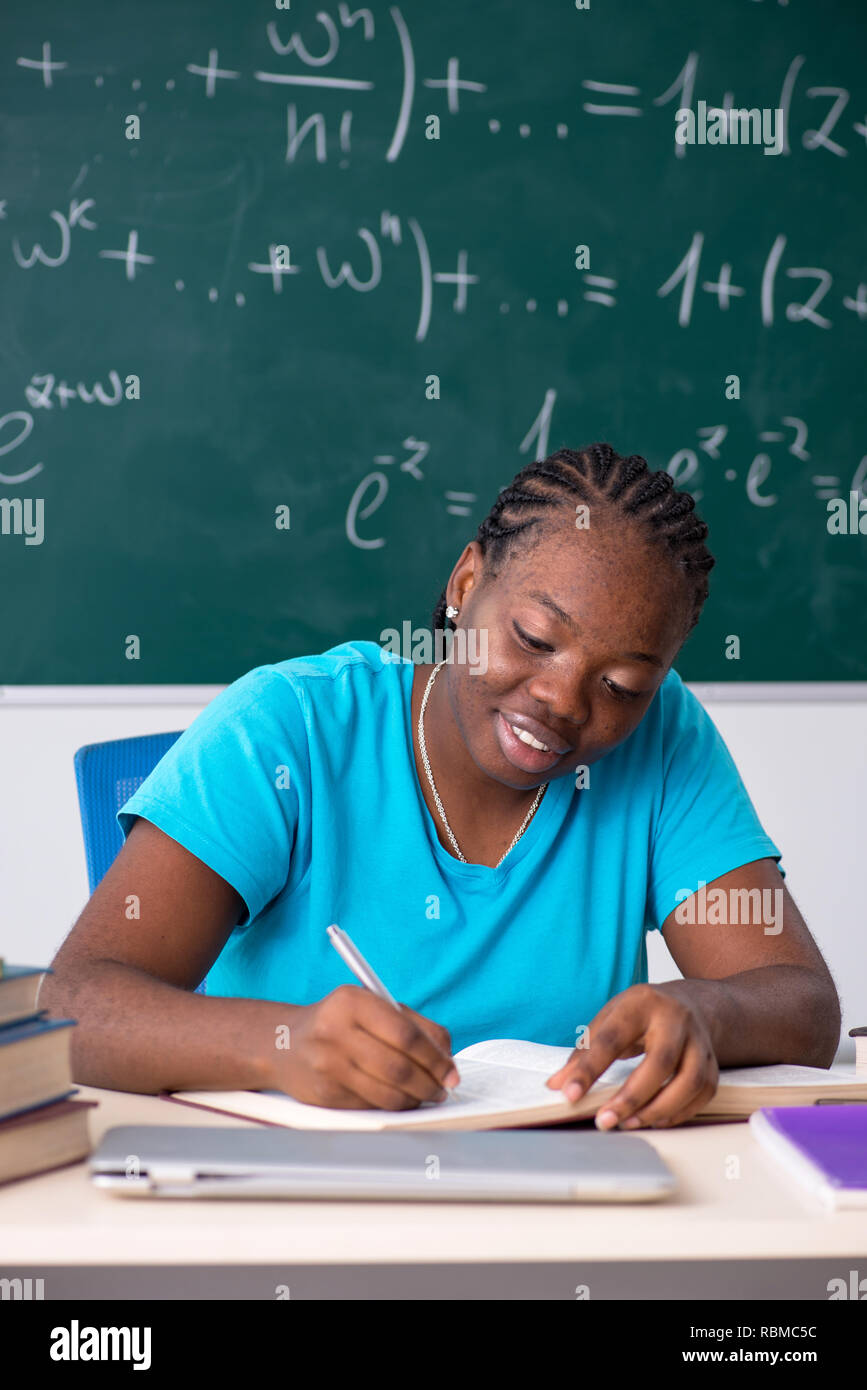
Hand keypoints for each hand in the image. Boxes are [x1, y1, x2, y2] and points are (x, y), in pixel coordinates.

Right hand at [269, 985, 458, 1109]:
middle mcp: (336, 1032)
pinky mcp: (325, 1094)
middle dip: (430, 1083)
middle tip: (443, 1089)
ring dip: (416, 1099)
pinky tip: (400, 1098)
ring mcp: (328, 1065)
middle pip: (399, 1068)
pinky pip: (371, 1106)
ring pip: (388, 1093)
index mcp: (352, 1002)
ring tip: (426, 1095)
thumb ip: (413, 1024)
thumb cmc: (339, 1022)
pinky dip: (393, 1105)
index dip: (436, 1058)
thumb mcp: (372, 1007)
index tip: (451, 1071)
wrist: (284, 1043)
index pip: (407, 1035)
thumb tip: (447, 1058)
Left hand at [545, 983, 718, 1129]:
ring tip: (629, 1123)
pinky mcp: (713, 1063)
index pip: (611, 1038)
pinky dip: (679, 1113)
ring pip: (690, 1081)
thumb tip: (557, 1085)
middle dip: (631, 1097)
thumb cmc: (641, 1014)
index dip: (589, 1069)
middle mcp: (676, 1020)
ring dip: (659, 1109)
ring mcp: (699, 1041)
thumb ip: (584, 1052)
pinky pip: (702, 1094)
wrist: (690, 1003)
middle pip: (661, 1062)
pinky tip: (655, 1120)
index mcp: (641, 1003)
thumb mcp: (609, 1019)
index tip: (569, 1095)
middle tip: (604, 1120)